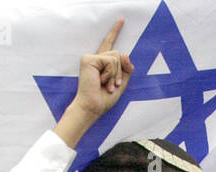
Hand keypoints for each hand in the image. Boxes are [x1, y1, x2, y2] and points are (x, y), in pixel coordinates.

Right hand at [54, 20, 133, 148]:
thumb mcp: (122, 82)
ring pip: (116, 57)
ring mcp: (91, 58)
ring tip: (106, 85)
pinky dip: (110, 73)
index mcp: (103, 63)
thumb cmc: (104, 98)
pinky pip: (110, 61)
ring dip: (115, 74)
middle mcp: (96, 58)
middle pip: (119, 55)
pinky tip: (101, 81)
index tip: (121, 20)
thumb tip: (125, 53)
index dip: (115, 31)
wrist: (93, 107)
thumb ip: (127, 67)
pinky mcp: (89, 59)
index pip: (110, 44)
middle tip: (111, 86)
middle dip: (120, 72)